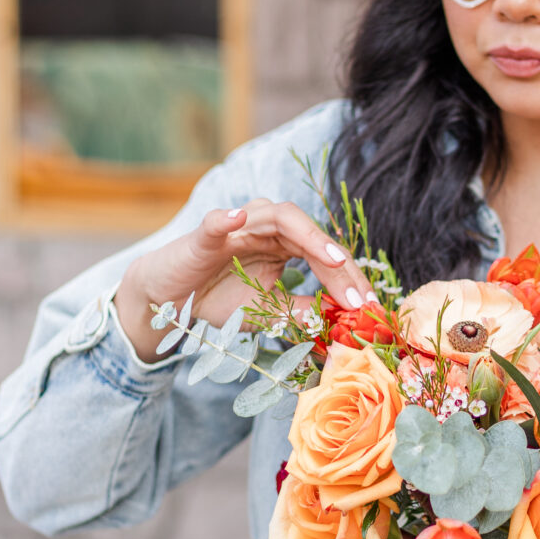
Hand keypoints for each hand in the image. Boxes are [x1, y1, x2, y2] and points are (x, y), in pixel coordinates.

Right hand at [113, 198, 375, 364]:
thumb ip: (303, 310)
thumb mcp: (268, 311)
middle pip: (313, 235)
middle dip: (340, 265)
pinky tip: (239, 220)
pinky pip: (218, 222)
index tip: (371, 306)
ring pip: (280, 218)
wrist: (169, 298)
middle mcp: (267, 227)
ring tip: (334, 259)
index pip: (326, 254)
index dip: (350, 279)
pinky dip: (228, 219)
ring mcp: (238, 225)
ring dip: (310, 238)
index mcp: (284, 243)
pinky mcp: (205, 233)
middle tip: (360, 297)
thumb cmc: (219, 298)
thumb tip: (343, 320)